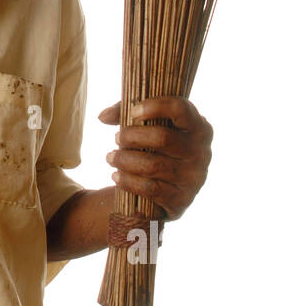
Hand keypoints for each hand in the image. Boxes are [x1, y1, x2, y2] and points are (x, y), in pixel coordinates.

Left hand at [97, 96, 212, 220]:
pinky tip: (116, 175)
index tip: (133, 111)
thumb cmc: (158, 149)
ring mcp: (194, 178)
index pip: (181, 109)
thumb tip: (103, 116)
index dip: (156, 106)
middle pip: (162, 138)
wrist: (168, 190)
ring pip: (152, 165)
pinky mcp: (181, 199)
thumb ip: (125, 113)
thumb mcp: (150, 127)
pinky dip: (128, 181)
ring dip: (124, 159)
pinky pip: (150, 188)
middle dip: (132, 136)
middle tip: (117, 138)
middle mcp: (202, 152)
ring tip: (110, 156)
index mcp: (199, 127)